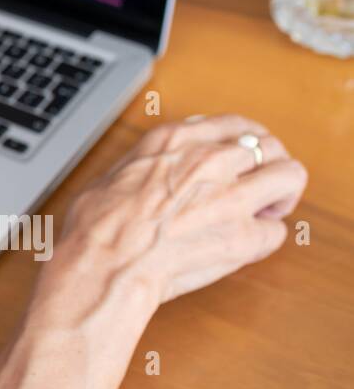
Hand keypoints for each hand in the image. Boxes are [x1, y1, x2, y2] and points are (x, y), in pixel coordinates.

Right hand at [41, 114, 306, 316]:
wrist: (103, 263)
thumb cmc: (97, 225)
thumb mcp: (117, 172)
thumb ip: (152, 163)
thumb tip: (158, 170)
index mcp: (174, 141)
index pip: (236, 125)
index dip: (246, 143)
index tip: (244, 158)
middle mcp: (209, 160)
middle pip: (270, 145)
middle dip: (269, 166)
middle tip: (259, 186)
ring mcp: (231, 197)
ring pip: (290, 175)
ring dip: (282, 194)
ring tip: (265, 211)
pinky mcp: (244, 237)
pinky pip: (277, 232)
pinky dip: (265, 239)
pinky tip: (245, 245)